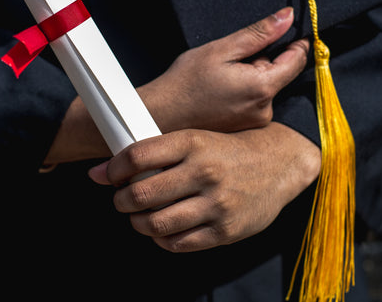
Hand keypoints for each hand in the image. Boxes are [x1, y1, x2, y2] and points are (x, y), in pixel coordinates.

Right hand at [43, 8, 308, 165]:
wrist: (160, 115)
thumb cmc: (185, 81)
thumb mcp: (221, 49)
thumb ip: (259, 34)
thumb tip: (288, 17)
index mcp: (262, 88)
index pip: (297, 61)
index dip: (296, 45)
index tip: (290, 33)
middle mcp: (265, 111)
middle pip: (279, 76)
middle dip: (263, 62)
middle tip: (233, 59)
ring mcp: (256, 124)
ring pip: (265, 89)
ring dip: (253, 78)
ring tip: (222, 78)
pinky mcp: (246, 130)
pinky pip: (255, 104)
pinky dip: (244, 94)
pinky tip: (221, 93)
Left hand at [88, 122, 320, 251]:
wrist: (280, 163)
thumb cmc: (228, 150)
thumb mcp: (197, 138)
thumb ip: (156, 152)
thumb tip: (101, 172)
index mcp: (194, 142)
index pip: (137, 156)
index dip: (113, 169)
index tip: (107, 175)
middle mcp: (205, 172)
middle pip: (140, 194)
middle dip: (121, 201)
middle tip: (121, 199)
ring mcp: (217, 203)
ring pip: (156, 224)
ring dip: (138, 223)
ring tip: (140, 216)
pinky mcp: (226, 230)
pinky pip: (178, 244)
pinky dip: (162, 239)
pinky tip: (164, 229)